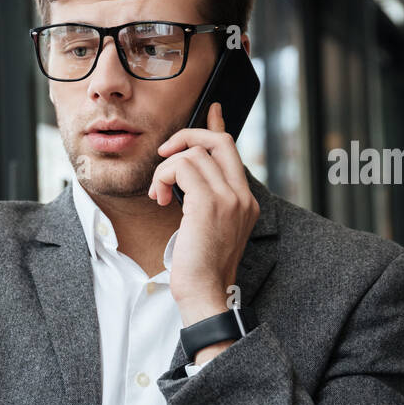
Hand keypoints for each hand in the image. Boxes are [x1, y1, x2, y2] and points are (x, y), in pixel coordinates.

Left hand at [149, 101, 259, 326]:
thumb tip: (186, 181)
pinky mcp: (209, 204)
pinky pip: (182, 168)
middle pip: (218, 142)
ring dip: (165, 169)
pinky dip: (163, 177)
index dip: (217, 128)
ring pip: (193, 154)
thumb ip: (203, 201)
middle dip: (187, 138)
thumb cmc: (200, 268)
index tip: (212, 111)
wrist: (205, 293)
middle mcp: (242, 196)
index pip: (232, 152)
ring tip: (158, 194)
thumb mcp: (205, 228)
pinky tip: (159, 197)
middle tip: (164, 154)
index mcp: (245, 201)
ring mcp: (229, 198)